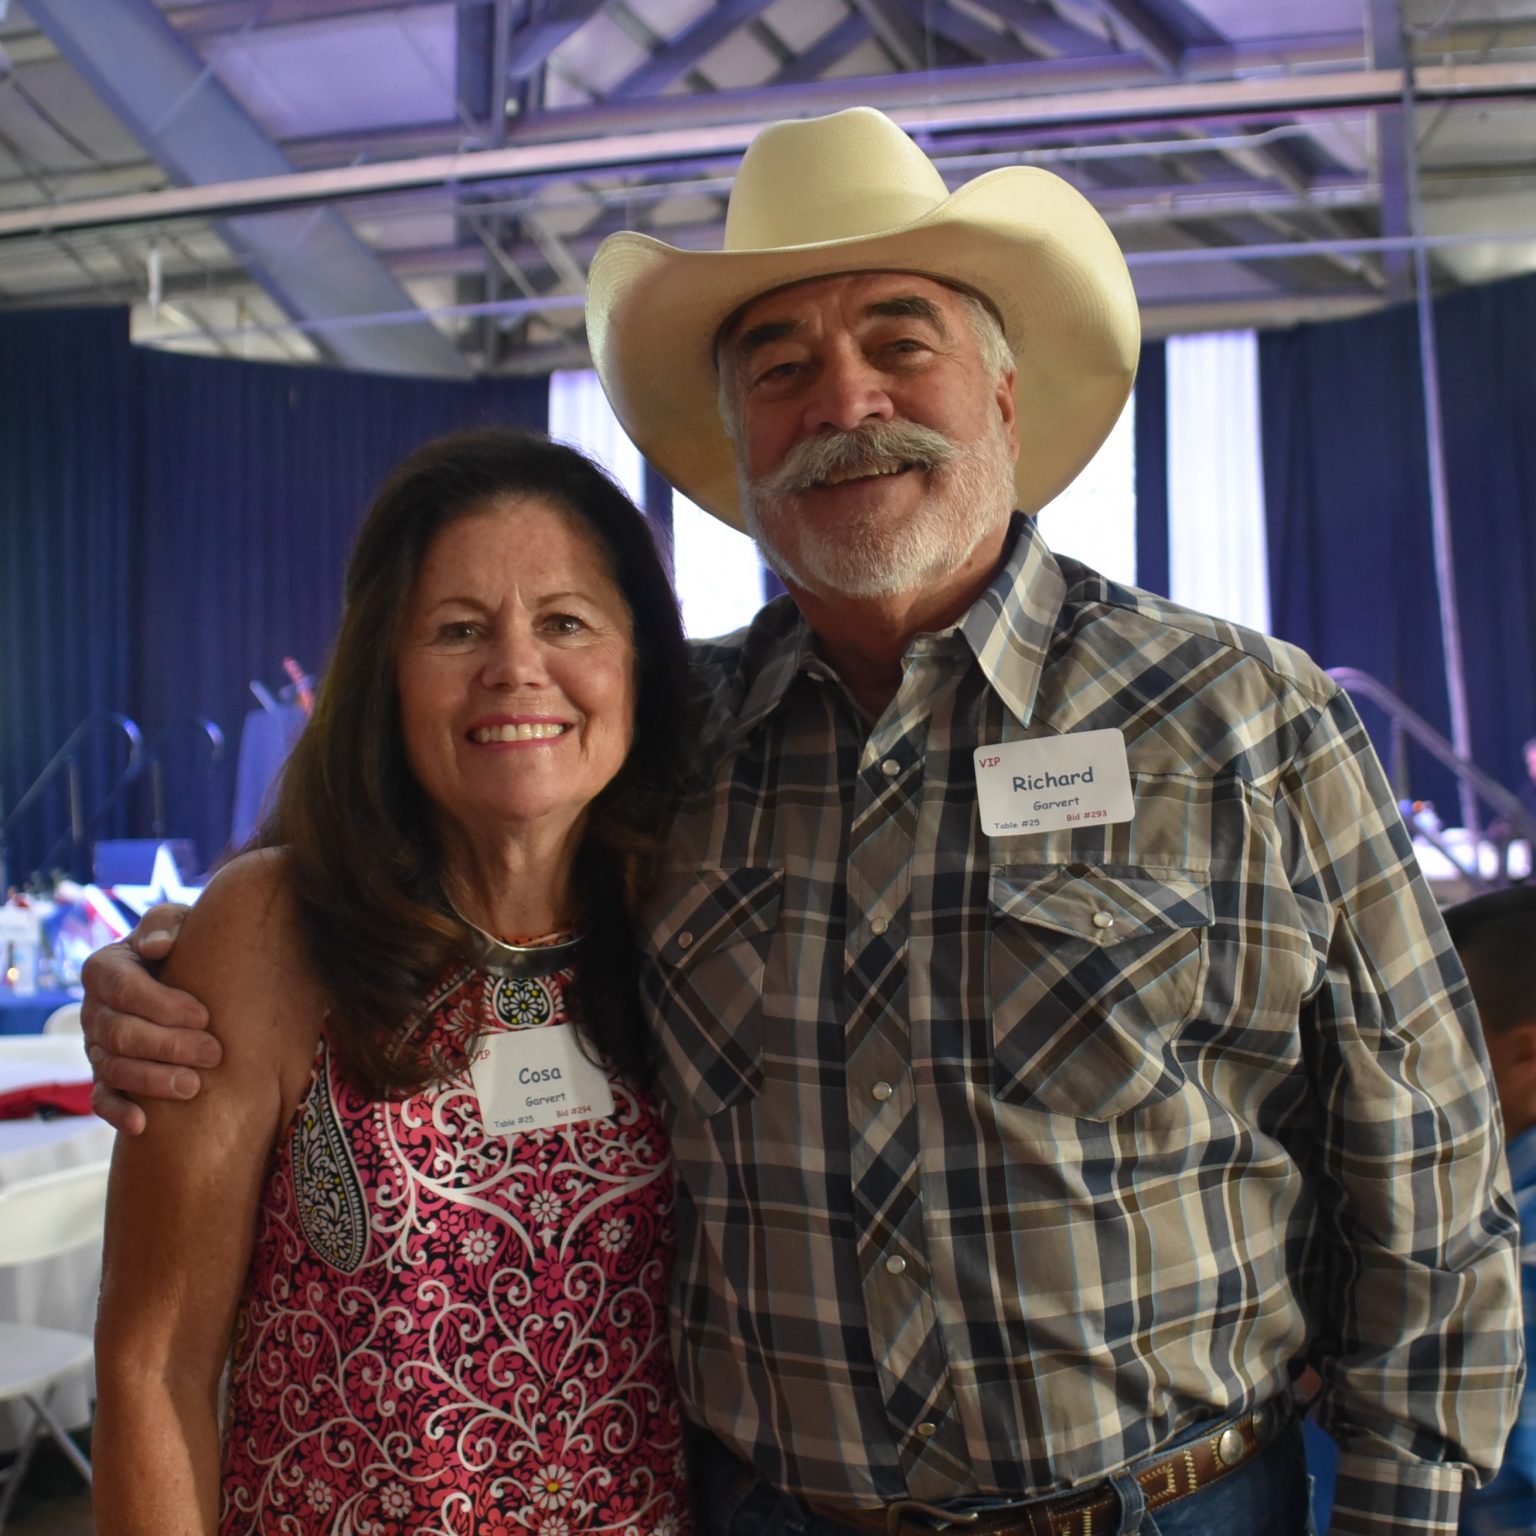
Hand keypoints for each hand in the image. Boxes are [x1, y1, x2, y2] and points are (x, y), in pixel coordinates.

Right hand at [81, 903, 218, 1134]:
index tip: (204, 1015)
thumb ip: (166, 924)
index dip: (162, 1004)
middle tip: (213, 1053)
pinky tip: (143, 1125)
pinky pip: (102, 1098)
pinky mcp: (105, 1076)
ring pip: (113, 1068)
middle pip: (121, 1033)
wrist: (185, 974)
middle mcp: (94, 1009)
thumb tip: (158, 946)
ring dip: (152, 1080)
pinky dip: (118, 1112)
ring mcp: (96, 1046)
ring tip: (194, 1087)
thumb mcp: (176, 922)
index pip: (123, 988)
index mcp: (105, 968)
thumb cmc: (183, 944)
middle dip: (168, 1046)